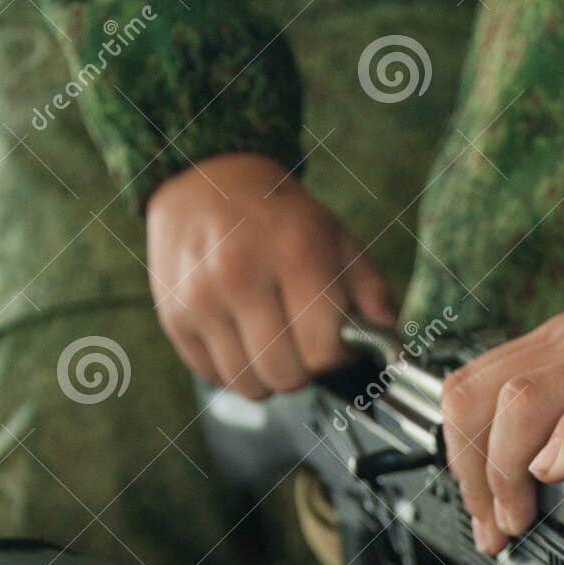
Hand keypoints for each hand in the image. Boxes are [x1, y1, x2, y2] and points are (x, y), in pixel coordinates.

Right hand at [146, 154, 395, 399]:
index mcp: (294, 257)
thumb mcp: (337, 238)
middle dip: (303, 371)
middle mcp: (241, 278)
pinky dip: (232, 368)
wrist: (206, 179)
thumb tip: (390, 342)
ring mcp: (201, 299)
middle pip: (285, 376)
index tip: (333, 344)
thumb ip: (371, 291)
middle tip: (301, 346)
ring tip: (270, 342)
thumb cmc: (280, 216)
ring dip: (266, 376)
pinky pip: (213, 376)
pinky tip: (239, 336)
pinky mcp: (173, 316)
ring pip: (247, 385)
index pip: (322, 352)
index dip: (335, 358)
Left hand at [441, 254, 563, 553]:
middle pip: (479, 399)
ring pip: (522, 402)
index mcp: (563, 345)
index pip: (470, 391)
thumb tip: (541, 492)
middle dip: (471, 476)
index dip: (458, 459)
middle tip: (498, 527)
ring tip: (524, 518)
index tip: (481, 514)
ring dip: (506, 473)